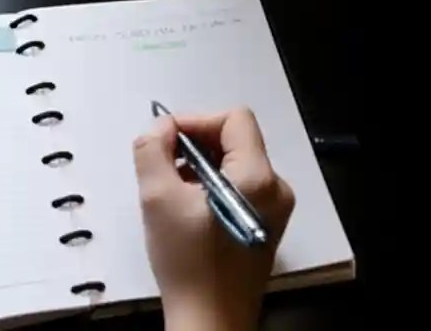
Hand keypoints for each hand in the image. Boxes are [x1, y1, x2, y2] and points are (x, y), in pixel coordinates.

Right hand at [133, 107, 295, 330]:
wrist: (210, 320)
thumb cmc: (186, 261)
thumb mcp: (158, 198)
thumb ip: (153, 150)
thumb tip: (160, 127)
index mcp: (258, 176)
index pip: (234, 119)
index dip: (197, 120)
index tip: (166, 139)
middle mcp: (276, 188)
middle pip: (237, 141)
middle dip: (196, 144)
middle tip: (163, 164)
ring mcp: (276, 209)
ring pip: (237, 165)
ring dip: (202, 166)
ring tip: (171, 189)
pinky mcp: (266, 226)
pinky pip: (241, 188)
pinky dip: (213, 187)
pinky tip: (187, 209)